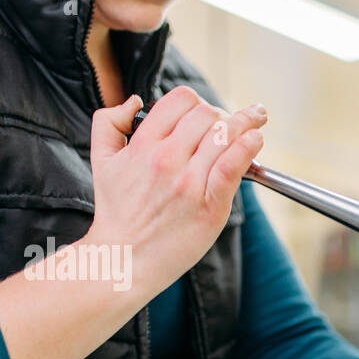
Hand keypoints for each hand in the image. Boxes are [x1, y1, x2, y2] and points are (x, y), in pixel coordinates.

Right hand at [85, 87, 266, 289]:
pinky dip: (249, 147)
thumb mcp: (101, 160)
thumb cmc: (118, 212)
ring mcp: (189, 183)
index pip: (180, 100)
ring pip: (225, 135)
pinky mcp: (210, 206)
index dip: (196, 102)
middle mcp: (166, 160)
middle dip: (222, 113)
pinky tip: (257, 138)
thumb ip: (109, 122)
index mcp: (142, 145)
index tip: (205, 113)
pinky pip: (232, 166)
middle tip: (230, 123)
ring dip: (245, 122)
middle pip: (207, 114)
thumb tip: (135, 100)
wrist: (124, 258)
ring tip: (256, 118)